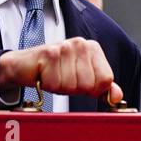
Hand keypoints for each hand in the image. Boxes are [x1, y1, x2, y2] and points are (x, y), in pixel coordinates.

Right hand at [0, 38, 122, 105]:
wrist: (23, 65)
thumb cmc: (53, 72)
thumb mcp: (80, 79)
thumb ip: (101, 87)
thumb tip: (117, 97)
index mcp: (92, 48)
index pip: (106, 80)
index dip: (91, 89)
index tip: (76, 81)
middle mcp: (80, 44)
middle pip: (89, 85)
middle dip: (73, 89)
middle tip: (61, 78)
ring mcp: (65, 47)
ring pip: (72, 86)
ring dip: (59, 88)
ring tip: (52, 76)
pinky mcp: (49, 53)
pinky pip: (56, 84)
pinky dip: (47, 85)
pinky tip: (43, 75)